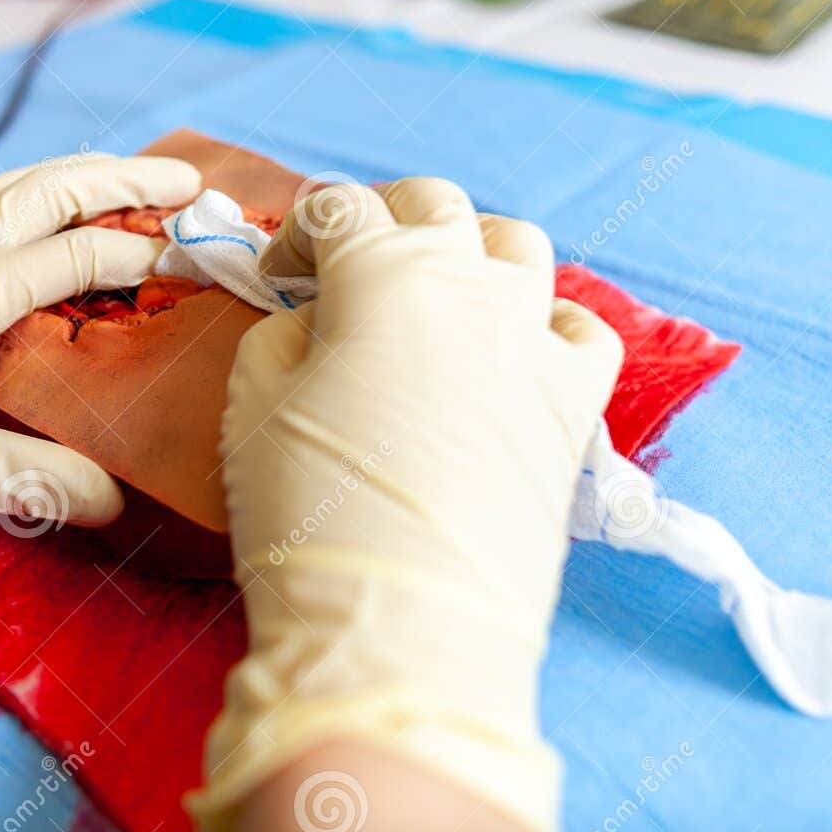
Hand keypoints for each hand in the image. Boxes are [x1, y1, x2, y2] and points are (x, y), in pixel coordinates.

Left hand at [0, 153, 201, 565]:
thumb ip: (20, 478)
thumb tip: (112, 498)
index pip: (78, 254)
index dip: (149, 255)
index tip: (208, 264)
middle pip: (45, 189)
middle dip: (122, 177)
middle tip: (190, 178)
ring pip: (1, 191)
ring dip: (66, 178)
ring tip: (115, 180)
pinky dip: (0, 202)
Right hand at [188, 178, 622, 831]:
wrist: (401, 626)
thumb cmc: (309, 510)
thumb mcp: (253, 400)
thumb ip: (288, 332)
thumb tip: (323, 321)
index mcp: (387, 274)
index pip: (337, 210)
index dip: (296, 236)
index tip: (277, 278)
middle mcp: (473, 287)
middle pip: (433, 205)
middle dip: (382, 219)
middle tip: (346, 269)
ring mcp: (535, 343)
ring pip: (518, 246)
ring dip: (467, 250)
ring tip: (435, 293)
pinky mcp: (575, 407)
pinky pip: (578, 331)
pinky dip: (544, 324)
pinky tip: (511, 352)